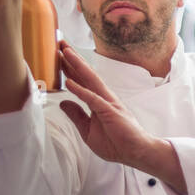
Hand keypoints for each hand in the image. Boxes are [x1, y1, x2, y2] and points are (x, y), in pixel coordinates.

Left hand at [56, 41, 155, 166]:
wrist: (136, 152)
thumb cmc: (116, 143)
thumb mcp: (88, 130)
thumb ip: (77, 115)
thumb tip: (63, 102)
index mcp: (98, 101)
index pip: (81, 80)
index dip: (70, 67)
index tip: (58, 54)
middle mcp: (103, 97)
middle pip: (85, 74)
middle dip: (72, 58)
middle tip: (60, 42)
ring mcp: (107, 103)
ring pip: (89, 80)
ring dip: (76, 65)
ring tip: (65, 52)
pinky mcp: (110, 112)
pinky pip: (92, 99)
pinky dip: (80, 90)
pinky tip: (69, 82)